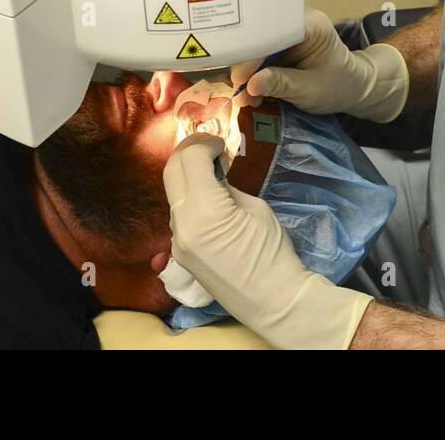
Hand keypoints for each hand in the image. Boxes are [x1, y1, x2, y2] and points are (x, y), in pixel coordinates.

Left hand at [163, 134, 372, 348]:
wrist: (273, 301)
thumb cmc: (272, 252)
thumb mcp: (254, 207)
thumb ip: (226, 188)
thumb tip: (213, 176)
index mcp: (203, 209)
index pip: (190, 158)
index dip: (204, 143)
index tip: (221, 144)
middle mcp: (181, 224)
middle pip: (171, 171)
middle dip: (188, 152)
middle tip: (209, 148)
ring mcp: (176, 242)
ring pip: (173, 194)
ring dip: (188, 177)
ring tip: (213, 175)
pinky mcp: (180, 255)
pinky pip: (178, 216)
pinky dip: (190, 200)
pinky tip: (210, 202)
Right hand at [230, 8, 408, 121]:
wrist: (351, 87)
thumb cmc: (337, 85)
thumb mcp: (309, 90)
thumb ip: (281, 84)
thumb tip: (251, 84)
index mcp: (309, 25)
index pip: (272, 32)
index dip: (252, 54)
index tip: (240, 78)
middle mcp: (295, 22)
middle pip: (259, 38)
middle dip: (246, 66)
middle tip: (238, 92)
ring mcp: (285, 33)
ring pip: (256, 49)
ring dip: (248, 73)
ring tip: (244, 98)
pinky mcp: (279, 44)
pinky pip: (260, 55)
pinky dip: (254, 74)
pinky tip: (251, 93)